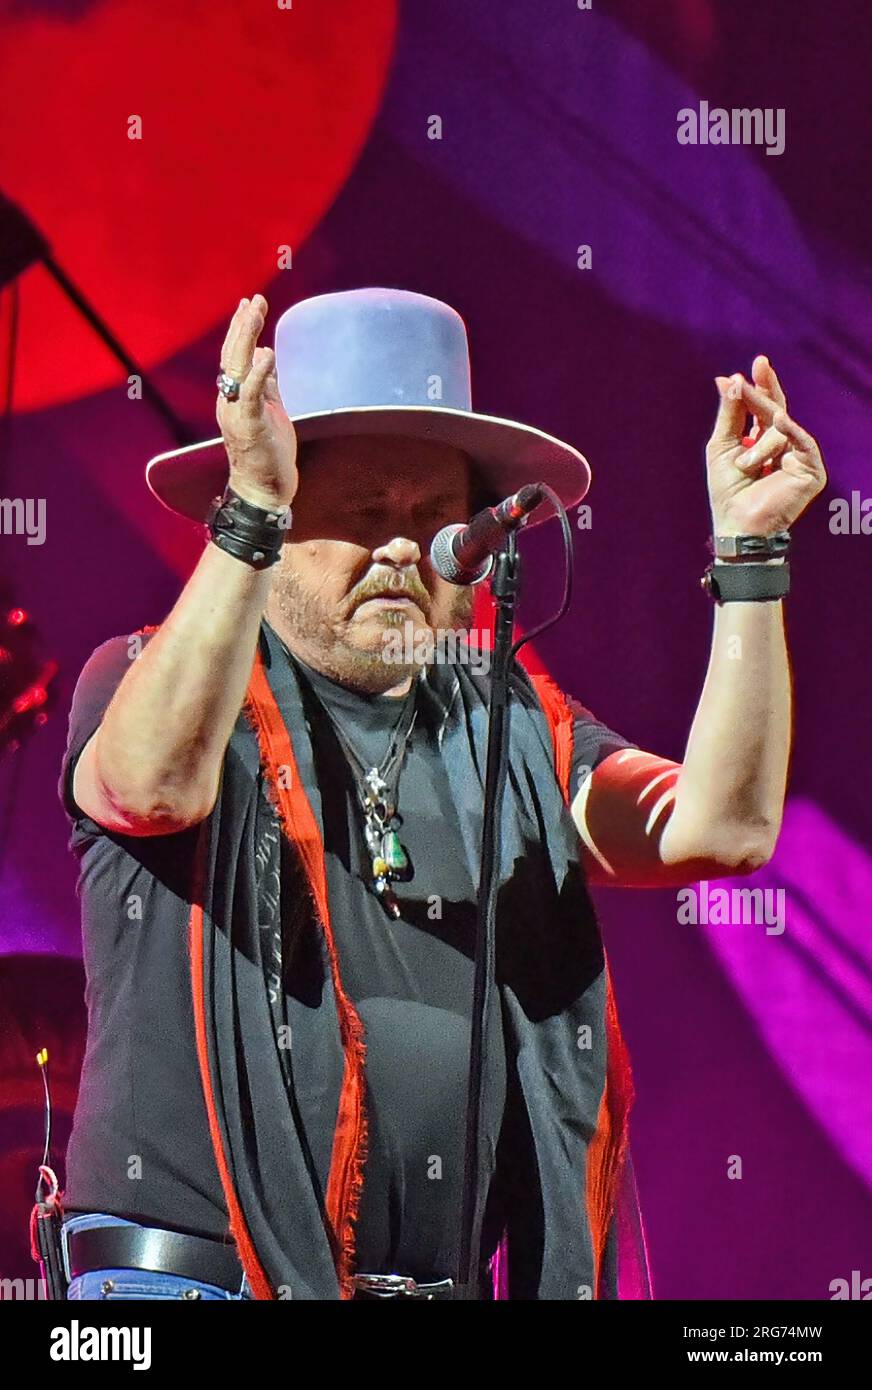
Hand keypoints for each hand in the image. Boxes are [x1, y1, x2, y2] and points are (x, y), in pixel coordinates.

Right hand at [216, 293, 298, 509]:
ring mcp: (237, 412)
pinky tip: (267, 353)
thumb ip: (267, 383)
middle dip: (243, 325)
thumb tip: (267, 355)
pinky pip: (251, 394)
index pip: (235, 356)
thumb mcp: (270, 410)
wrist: (263, 491)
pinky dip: (258, 373)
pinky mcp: (248, 425)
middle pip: (232, 355)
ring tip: (256, 312)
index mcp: (235, 397)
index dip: (241, 328)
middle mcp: (230, 401)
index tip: (250, 303)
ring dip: (246, 338)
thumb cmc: (268, 454)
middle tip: (254, 300)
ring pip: (237, 368)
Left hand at [706, 356, 825, 536]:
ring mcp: (799, 456)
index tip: (757, 362)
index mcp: (762, 440)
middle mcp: (783, 445)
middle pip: (776, 408)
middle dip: (765, 389)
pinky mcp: (811, 469)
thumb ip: (729, 413)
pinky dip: (790, 430)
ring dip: (758, 446)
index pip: (764, 405)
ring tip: (745, 467)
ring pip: (781, 427)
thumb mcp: (722, 446)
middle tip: (759, 365)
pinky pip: (802, 441)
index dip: (761, 384)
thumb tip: (727, 378)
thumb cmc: (728, 490)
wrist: (737, 522)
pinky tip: (779, 420)